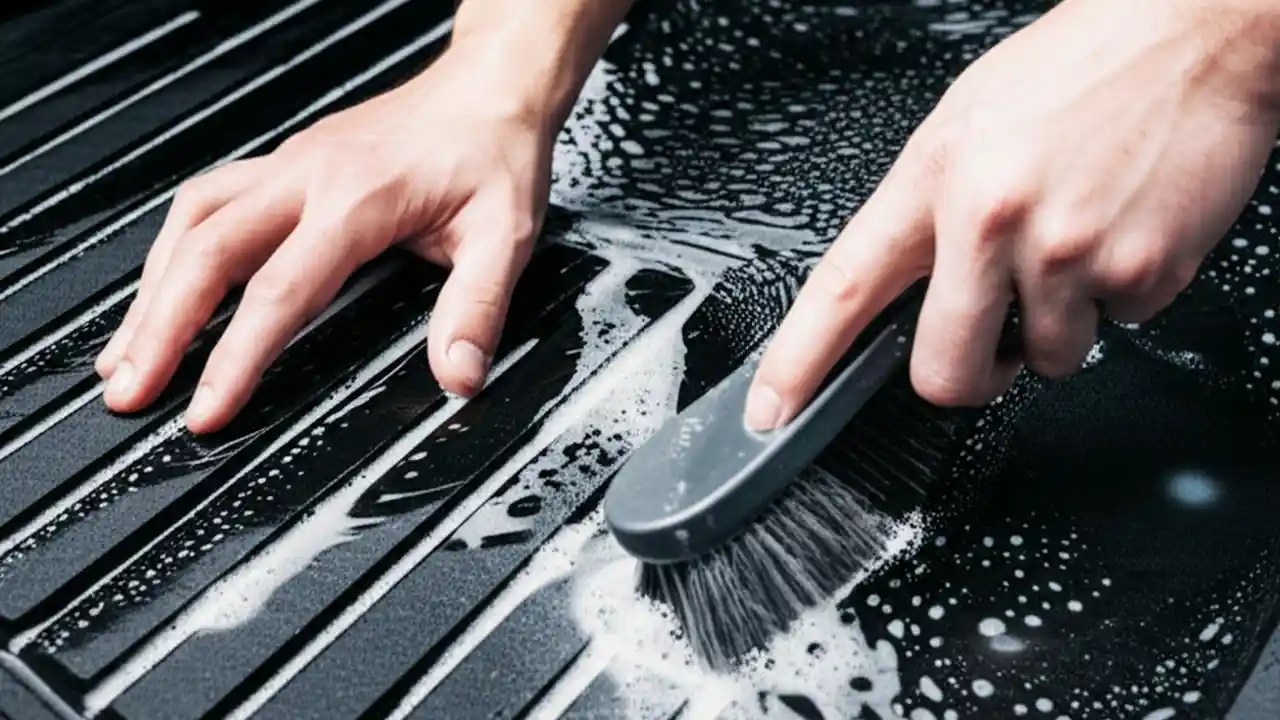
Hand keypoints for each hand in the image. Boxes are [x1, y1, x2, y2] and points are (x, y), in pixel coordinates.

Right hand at [95, 44, 553, 432]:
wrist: (490, 89)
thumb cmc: (494, 155)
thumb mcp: (506, 236)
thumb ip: (477, 309)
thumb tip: (458, 377)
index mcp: (356, 199)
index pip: (277, 290)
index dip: (235, 357)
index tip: (206, 409)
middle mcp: (308, 175)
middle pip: (205, 251)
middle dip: (158, 328)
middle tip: (127, 392)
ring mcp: (291, 164)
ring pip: (192, 221)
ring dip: (152, 289)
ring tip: (125, 353)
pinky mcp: (288, 162)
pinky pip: (208, 202)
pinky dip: (174, 250)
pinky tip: (164, 286)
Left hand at [747, 0, 1279, 428]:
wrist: (1197, 30)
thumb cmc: (1082, 66)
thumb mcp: (969, 121)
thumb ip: (931, 207)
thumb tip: (908, 281)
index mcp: (935, 178)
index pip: (842, 288)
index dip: (797, 362)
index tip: (772, 410)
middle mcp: (991, 219)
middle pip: (944, 371)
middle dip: (967, 376)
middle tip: (987, 346)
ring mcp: (1067, 251)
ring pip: (1046, 359)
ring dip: (1059, 325)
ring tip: (1077, 244)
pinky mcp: (1142, 271)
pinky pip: (1121, 327)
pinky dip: (1122, 295)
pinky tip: (1124, 231)